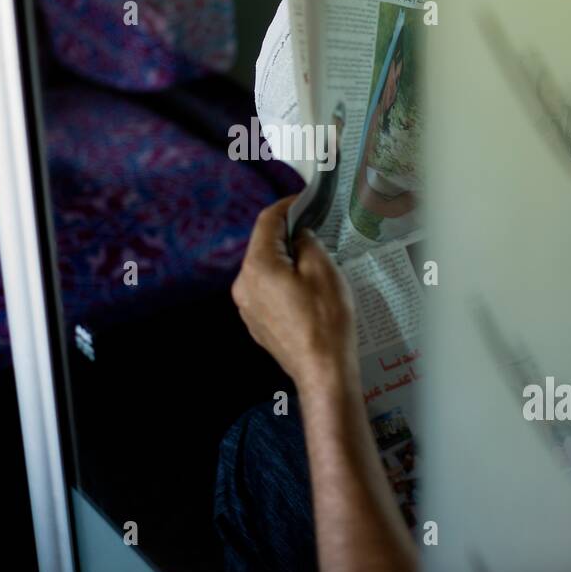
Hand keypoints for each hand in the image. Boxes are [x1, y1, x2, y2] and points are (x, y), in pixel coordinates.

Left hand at [231, 196, 357, 395]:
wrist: (322, 371)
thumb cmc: (326, 319)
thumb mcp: (324, 269)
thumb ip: (307, 241)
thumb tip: (299, 235)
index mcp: (257, 265)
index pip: (267, 221)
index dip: (287, 206)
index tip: (305, 200)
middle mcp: (243, 284)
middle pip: (264, 245)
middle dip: (288, 235)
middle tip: (316, 230)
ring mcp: (247, 306)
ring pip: (265, 269)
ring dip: (286, 260)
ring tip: (315, 263)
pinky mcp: (256, 323)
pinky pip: (267, 291)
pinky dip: (283, 282)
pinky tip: (306, 291)